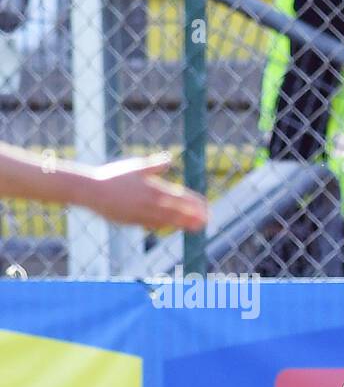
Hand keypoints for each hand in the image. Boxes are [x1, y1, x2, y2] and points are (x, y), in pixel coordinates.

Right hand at [82, 154, 208, 230]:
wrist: (91, 191)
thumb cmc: (113, 176)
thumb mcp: (136, 167)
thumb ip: (154, 165)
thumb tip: (169, 159)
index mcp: (154, 188)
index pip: (181, 196)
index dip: (195, 202)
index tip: (207, 206)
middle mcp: (151, 202)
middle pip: (179, 211)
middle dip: (195, 216)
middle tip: (209, 220)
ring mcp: (143, 213)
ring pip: (169, 221)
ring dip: (185, 224)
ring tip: (198, 227)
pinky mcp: (134, 221)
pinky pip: (154, 225)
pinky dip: (167, 226)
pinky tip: (175, 227)